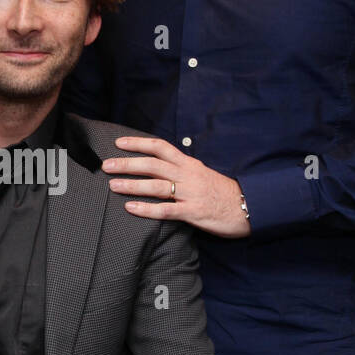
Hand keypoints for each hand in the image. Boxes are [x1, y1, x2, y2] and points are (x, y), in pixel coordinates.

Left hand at [102, 136, 249, 236]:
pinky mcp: (193, 212)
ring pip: (156, 186)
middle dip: (127, 163)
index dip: (139, 143)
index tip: (119, 142)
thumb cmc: (223, 192)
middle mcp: (187, 175)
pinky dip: (147, 209)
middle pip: (152, 165)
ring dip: (132, 185)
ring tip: (112, 185)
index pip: (160, 147)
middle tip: (106, 165)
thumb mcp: (202, 174)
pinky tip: (131, 208)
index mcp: (189, 164)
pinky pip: (166, 210)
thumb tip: (160, 167)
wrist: (248, 207)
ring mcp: (190, 193)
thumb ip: (181, 170)